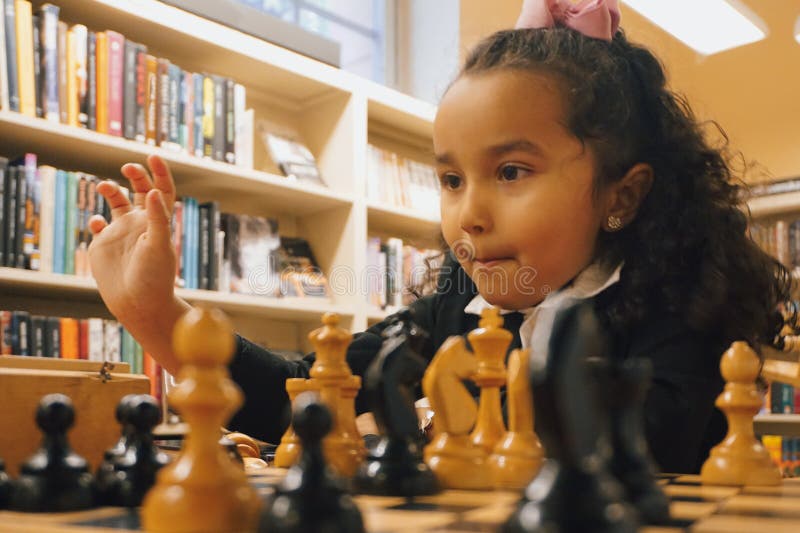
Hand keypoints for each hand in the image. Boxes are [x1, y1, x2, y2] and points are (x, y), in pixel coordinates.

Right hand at [88, 155, 188, 371]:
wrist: (139, 304)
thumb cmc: (155, 277)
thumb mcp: (159, 246)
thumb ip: (157, 219)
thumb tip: (152, 192)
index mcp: (158, 222)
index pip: (162, 191)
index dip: (159, 172)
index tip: (153, 156)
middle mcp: (140, 224)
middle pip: (139, 190)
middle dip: (135, 175)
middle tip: (128, 167)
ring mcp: (121, 233)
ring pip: (116, 203)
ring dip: (110, 190)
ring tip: (104, 186)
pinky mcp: (103, 245)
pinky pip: (97, 226)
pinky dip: (94, 220)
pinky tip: (96, 223)